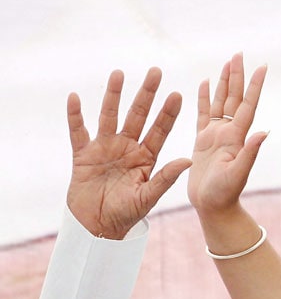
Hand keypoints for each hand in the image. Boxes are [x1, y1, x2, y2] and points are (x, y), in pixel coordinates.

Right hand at [67, 69, 190, 238]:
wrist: (98, 227)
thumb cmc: (127, 215)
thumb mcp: (149, 197)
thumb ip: (166, 178)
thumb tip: (187, 161)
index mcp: (146, 158)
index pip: (160, 131)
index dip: (168, 113)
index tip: (178, 95)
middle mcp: (127, 148)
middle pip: (138, 116)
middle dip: (147, 94)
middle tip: (156, 71)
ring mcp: (104, 149)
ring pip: (109, 116)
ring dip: (114, 96)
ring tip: (119, 73)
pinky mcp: (82, 155)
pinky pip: (77, 131)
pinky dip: (75, 116)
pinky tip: (75, 98)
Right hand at [187, 54, 267, 215]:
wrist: (213, 207)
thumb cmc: (224, 194)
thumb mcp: (238, 174)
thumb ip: (250, 153)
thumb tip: (263, 132)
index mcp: (237, 138)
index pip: (247, 106)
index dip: (255, 86)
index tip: (262, 67)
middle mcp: (229, 133)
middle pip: (233, 98)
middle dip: (237, 76)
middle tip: (239, 53)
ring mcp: (216, 136)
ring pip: (220, 102)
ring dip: (224, 82)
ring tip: (227, 62)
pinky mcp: (203, 141)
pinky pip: (203, 114)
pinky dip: (204, 98)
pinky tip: (204, 83)